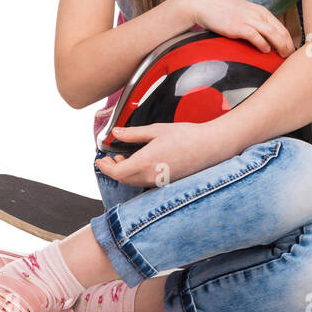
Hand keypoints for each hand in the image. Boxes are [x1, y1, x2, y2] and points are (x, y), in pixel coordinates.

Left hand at [96, 121, 223, 187]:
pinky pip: (145, 182)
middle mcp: (151, 176)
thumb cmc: (188, 136)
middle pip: (123, 179)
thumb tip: (116, 133)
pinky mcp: (168, 182)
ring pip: (133, 182)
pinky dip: (137, 175)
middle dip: (113, 169)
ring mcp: (160, 181)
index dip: (104, 167)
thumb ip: (133, 133)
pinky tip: (141, 162)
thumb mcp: (157, 130)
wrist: (211, 146)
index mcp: (146, 162)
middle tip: (110, 158)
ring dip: (125, 172)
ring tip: (124, 158)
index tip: (100, 159)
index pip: (116, 173)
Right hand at [185, 0, 293, 55]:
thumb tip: (265, 40)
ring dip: (281, 46)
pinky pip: (256, 37)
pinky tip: (266, 51)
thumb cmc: (225, 11)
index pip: (282, 28)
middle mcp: (258, 15)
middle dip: (288, 45)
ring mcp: (249, 20)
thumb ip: (256, 24)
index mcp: (262, 12)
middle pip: (281, 32)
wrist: (205, 2)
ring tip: (283, 56)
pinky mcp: (239, 26)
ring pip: (273, 34)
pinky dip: (263, 44)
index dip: (290, 41)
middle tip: (292, 57)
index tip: (293, 52)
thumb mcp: (245, 14)